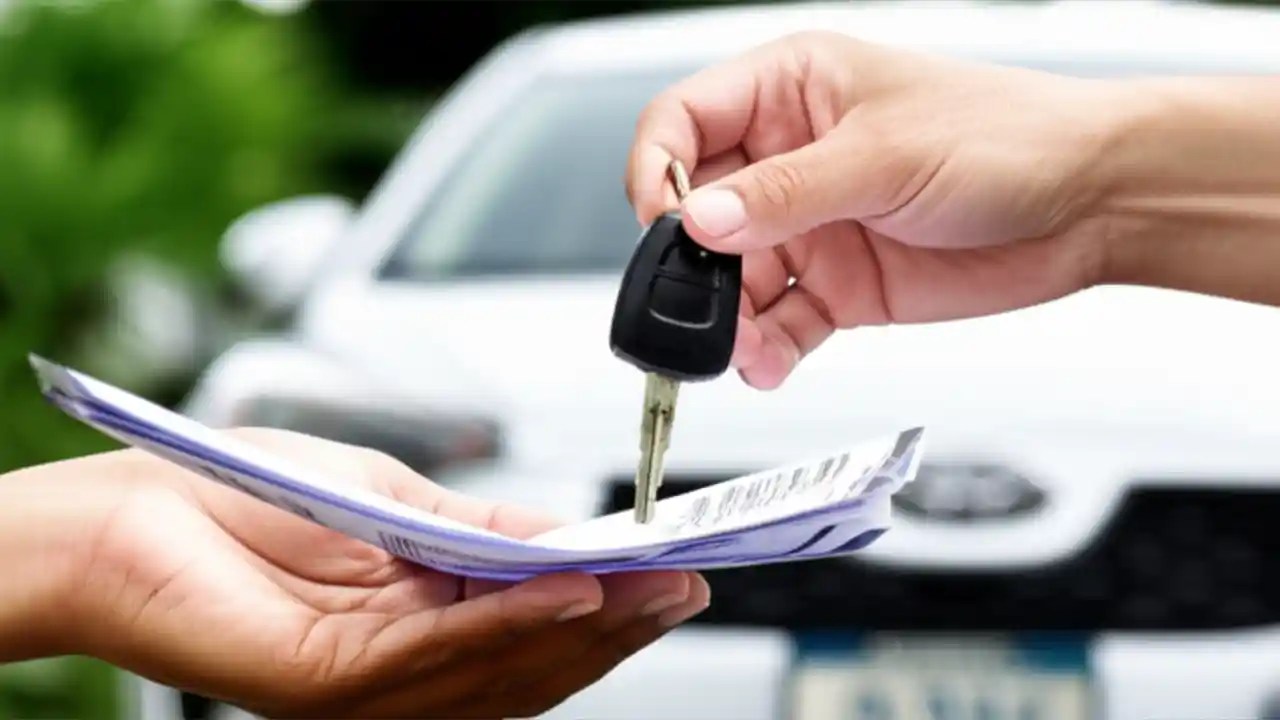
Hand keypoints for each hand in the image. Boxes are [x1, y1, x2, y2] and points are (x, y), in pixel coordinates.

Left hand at [1, 429, 708, 717]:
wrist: (121, 511)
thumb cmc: (241, 496)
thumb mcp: (391, 499)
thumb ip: (479, 531)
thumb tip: (572, 539)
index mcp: (419, 623)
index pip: (535, 632)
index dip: (613, 609)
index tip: (675, 571)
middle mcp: (401, 670)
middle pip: (533, 663)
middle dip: (620, 625)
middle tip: (687, 582)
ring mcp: (366, 688)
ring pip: (500, 671)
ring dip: (586, 628)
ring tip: (650, 587)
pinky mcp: (326, 684)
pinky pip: (435, 657)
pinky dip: (510, 624)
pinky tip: (567, 593)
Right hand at [626, 32, 1146, 389]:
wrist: (1090, 204)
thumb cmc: (1006, 136)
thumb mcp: (883, 154)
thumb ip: (784, 193)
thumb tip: (699, 222)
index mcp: (789, 90)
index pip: (682, 122)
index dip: (658, 172)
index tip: (666, 224)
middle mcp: (789, 158)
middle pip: (698, 213)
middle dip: (691, 265)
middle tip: (699, 305)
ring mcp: (811, 226)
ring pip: (734, 280)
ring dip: (729, 319)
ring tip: (744, 346)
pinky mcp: (838, 285)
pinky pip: (780, 323)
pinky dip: (767, 348)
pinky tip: (768, 362)